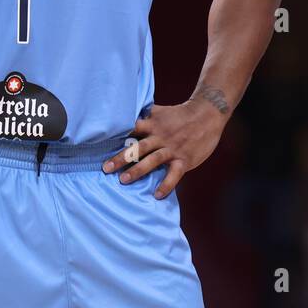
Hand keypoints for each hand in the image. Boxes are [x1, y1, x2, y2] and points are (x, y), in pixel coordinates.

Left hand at [101, 91, 228, 198]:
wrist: (208, 113)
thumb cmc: (180, 114)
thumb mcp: (160, 112)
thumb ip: (144, 117)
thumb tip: (123, 116)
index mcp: (153, 123)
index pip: (131, 128)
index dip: (116, 135)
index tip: (99, 144)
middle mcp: (160, 135)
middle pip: (138, 147)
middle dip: (122, 157)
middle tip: (105, 168)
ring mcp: (173, 148)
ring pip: (153, 160)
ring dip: (138, 170)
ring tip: (123, 181)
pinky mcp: (185, 159)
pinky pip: (174, 174)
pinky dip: (166, 185)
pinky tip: (157, 195)